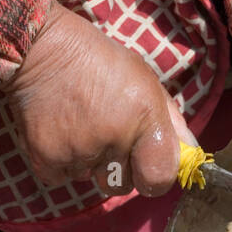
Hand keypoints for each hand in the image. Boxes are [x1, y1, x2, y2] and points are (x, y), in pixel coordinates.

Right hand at [4, 2, 191, 194]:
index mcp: (145, 117)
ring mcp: (79, 151)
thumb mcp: (144, 80)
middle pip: (124, 185)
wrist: (40, 46)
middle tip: (105, 136)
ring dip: (88, 163)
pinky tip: (59, 131)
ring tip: (79, 126)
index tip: (146, 168)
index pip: (160, 178)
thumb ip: (170, 121)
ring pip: (92, 180)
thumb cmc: (99, 61)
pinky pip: (61, 178)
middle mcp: (115, 138)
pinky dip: (60, 161)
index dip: (154, 178)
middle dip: (118, 169)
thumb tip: (190, 153)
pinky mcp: (47, 159)